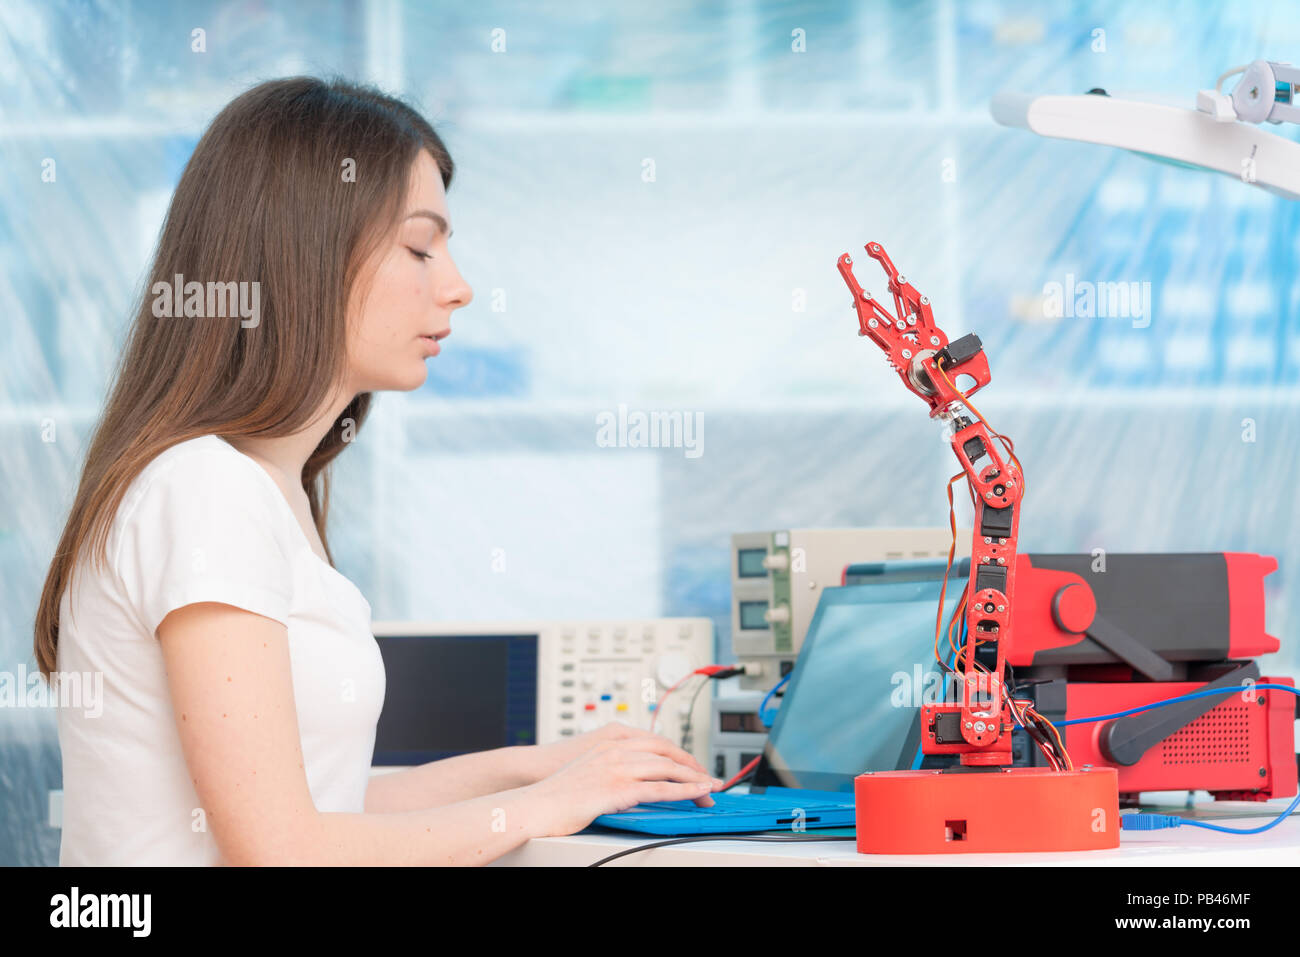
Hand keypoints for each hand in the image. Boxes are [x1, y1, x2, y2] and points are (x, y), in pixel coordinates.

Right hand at [527, 721, 709, 780]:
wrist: (534, 802)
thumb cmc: (558, 790)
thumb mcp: (590, 765)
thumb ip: (613, 762)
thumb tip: (634, 773)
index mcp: (611, 740)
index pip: (657, 741)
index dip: (680, 754)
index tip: (694, 766)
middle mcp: (617, 749)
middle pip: (667, 752)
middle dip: (692, 766)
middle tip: (709, 779)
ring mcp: (617, 768)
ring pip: (667, 769)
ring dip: (694, 780)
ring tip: (710, 790)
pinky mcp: (616, 790)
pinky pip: (659, 789)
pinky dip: (684, 791)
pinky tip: (697, 795)